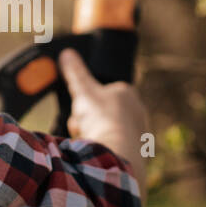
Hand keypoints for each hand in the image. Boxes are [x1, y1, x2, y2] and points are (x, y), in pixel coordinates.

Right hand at [58, 48, 147, 199]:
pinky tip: (97, 152)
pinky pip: (113, 147)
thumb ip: (75, 72)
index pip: (102, 92)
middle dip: (87, 120)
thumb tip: (67, 53)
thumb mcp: (83, 91)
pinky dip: (103, 149)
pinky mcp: (138, 152)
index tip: (79, 109)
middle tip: (80, 127)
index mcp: (127, 93)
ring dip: (93, 135)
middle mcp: (137, 111)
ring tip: (87, 140)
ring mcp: (139, 132)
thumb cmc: (102, 118)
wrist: (117, 153)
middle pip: (102, 113)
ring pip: (106, 130)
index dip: (86, 101)